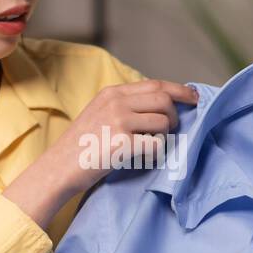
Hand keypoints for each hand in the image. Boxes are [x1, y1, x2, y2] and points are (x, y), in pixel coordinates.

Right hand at [50, 79, 199, 194]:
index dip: (180, 90)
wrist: (58, 168)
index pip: (156, 84)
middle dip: (174, 116)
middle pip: (164, 100)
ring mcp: (119, 121)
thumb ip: (124, 105)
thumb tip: (161, 105)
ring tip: (147, 147)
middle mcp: (116, 102)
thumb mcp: (99, 113)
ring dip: (164, 137)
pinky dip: (155, 154)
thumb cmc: (80, 147)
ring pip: (164, 122)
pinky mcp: (123, 143)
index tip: (194, 97)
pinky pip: (157, 145)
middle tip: (168, 131)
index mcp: (112, 93)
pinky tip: (140, 158)